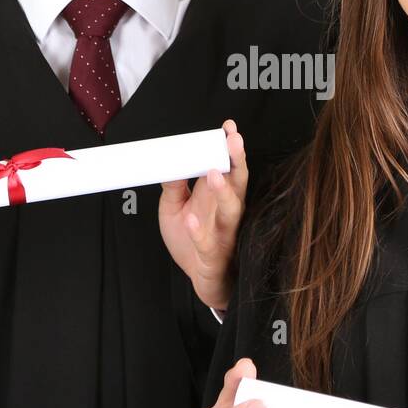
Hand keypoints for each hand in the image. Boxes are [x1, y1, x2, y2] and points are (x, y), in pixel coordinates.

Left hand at [159, 119, 247, 309]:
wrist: (200, 279)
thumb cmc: (192, 242)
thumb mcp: (174, 208)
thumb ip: (174, 186)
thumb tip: (169, 162)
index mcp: (218, 197)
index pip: (229, 167)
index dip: (230, 148)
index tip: (228, 127)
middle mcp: (226, 212)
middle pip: (238, 183)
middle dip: (237, 161)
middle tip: (233, 141)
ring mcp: (224, 233)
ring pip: (231, 211)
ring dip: (224, 192)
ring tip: (213, 173)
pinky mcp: (214, 255)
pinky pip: (208, 243)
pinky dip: (200, 231)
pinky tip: (192, 219)